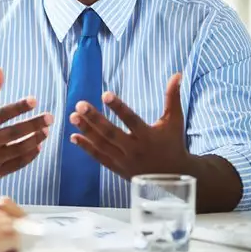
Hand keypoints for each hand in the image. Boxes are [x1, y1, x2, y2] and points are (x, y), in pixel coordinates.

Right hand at [0, 67, 52, 182]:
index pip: (1, 114)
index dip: (18, 107)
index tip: (34, 100)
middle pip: (13, 133)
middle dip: (34, 124)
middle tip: (50, 117)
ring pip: (18, 149)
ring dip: (35, 139)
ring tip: (47, 131)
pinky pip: (18, 164)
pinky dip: (30, 155)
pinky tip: (38, 145)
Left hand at [69, 73, 191, 178]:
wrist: (174, 177)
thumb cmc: (173, 143)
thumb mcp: (174, 121)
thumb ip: (173, 98)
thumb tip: (177, 74)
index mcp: (148, 136)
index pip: (131, 120)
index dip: (118, 108)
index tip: (105, 94)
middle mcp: (135, 149)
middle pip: (111, 133)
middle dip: (94, 119)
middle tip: (79, 104)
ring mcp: (124, 160)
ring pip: (102, 145)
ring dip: (86, 130)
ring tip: (73, 116)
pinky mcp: (117, 168)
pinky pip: (99, 157)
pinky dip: (86, 148)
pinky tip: (73, 136)